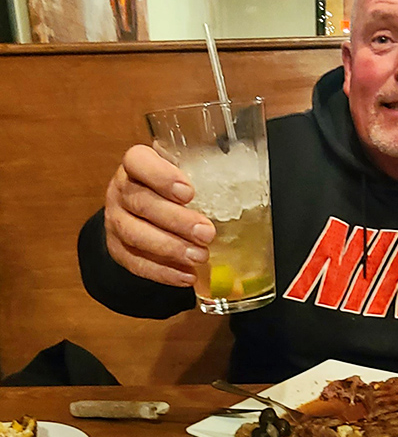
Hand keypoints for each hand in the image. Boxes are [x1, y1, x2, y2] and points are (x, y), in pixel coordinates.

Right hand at [104, 145, 214, 286]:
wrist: (135, 210)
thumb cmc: (167, 188)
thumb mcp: (181, 172)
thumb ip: (201, 173)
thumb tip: (245, 184)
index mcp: (136, 164)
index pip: (138, 161)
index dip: (161, 176)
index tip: (188, 193)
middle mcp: (121, 190)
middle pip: (141, 203)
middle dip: (176, 220)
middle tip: (206, 233)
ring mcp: (115, 220)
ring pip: (135, 234)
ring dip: (170, 248)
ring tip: (199, 256)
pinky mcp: (116, 248)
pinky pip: (135, 262)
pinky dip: (162, 271)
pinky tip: (186, 275)